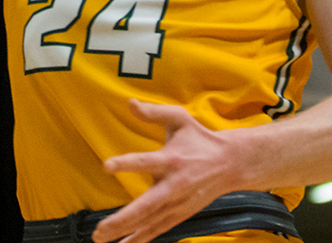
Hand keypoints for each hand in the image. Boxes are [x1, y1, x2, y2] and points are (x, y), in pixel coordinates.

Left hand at [92, 100, 249, 242]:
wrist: (232, 163)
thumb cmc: (200, 139)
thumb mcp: (179, 119)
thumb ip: (153, 113)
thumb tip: (130, 102)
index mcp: (171, 159)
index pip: (145, 161)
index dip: (126, 163)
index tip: (107, 166)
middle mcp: (173, 185)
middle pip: (146, 206)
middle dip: (122, 220)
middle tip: (99, 231)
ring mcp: (177, 203)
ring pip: (150, 223)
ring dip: (126, 235)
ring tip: (102, 241)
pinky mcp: (180, 214)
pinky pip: (158, 229)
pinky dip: (141, 240)